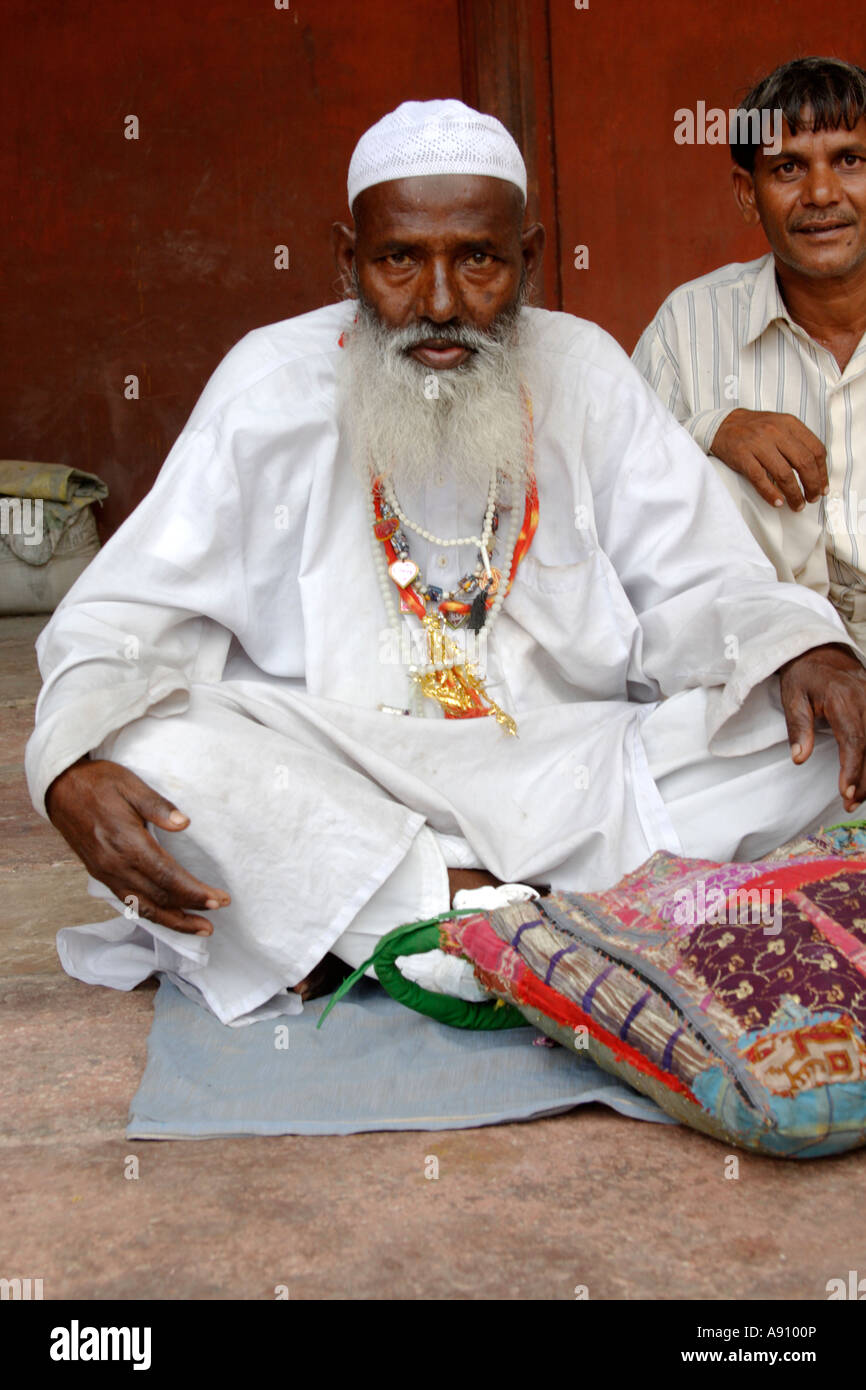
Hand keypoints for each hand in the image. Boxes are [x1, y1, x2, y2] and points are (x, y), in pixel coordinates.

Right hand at [45, 759, 229, 934]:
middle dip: (191, 909)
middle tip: (218, 911)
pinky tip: (167, 917)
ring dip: (173, 921)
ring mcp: (107, 873)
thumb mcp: (131, 785)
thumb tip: (184, 823)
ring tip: (199, 928)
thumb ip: (158, 806)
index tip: (218, 899)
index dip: (194, 892)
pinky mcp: (101, 874)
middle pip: (160, 897)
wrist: (59, 789)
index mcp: (128, 843)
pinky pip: (129, 902)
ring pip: (144, 907)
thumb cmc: (97, 784)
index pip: (168, 877)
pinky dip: (152, 914)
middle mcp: (116, 865)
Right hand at [711, 409, 827, 510]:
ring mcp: (758, 444)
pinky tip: (778, 502)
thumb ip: (796, 442)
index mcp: (789, 424)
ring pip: (784, 474)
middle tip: (812, 499)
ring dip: (794, 494)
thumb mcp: (779, 426)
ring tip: (797, 505)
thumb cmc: (754, 429)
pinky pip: (760, 479)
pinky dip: (771, 494)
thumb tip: (814, 471)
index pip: (816, 449)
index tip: (822, 487)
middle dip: (812, 485)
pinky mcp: (742, 456)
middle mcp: (776, 432)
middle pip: (803, 463)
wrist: (722, 425)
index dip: (822, 472)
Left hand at [779, 644, 865, 810]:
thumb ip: (798, 727)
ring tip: (859, 797)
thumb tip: (799, 758)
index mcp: (843, 699)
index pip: (854, 739)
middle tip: (851, 802)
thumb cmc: (804, 674)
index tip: (847, 791)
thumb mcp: (792, 696)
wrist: (821, 649)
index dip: (853, 768)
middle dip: (864, 779)